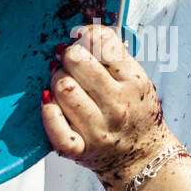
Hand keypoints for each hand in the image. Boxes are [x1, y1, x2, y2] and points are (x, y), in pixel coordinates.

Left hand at [41, 24, 174, 182]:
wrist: (143, 158)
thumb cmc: (136, 115)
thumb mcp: (137, 82)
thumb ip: (115, 58)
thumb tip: (81, 35)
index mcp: (134, 82)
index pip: (105, 43)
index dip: (86, 33)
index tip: (80, 36)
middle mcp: (117, 105)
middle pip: (77, 62)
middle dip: (68, 55)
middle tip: (68, 59)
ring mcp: (97, 129)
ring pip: (62, 89)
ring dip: (56, 79)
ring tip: (62, 80)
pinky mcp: (79, 149)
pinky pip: (54, 124)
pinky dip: (47, 110)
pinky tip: (50, 102)